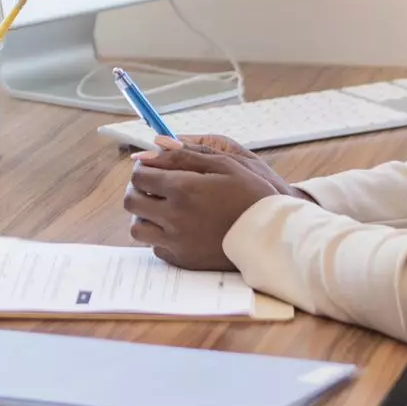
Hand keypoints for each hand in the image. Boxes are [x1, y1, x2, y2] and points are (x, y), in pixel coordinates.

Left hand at [123, 135, 302, 269]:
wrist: (274, 235)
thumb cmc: (253, 195)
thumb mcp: (226, 164)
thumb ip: (185, 154)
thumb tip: (154, 145)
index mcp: (183, 189)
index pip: (140, 176)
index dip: (143, 168)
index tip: (152, 167)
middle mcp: (174, 217)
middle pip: (132, 201)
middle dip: (138, 190)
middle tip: (154, 186)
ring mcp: (177, 242)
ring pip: (138, 228)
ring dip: (145, 215)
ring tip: (163, 208)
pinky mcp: (184, 260)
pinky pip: (156, 247)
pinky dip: (160, 236)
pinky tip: (178, 228)